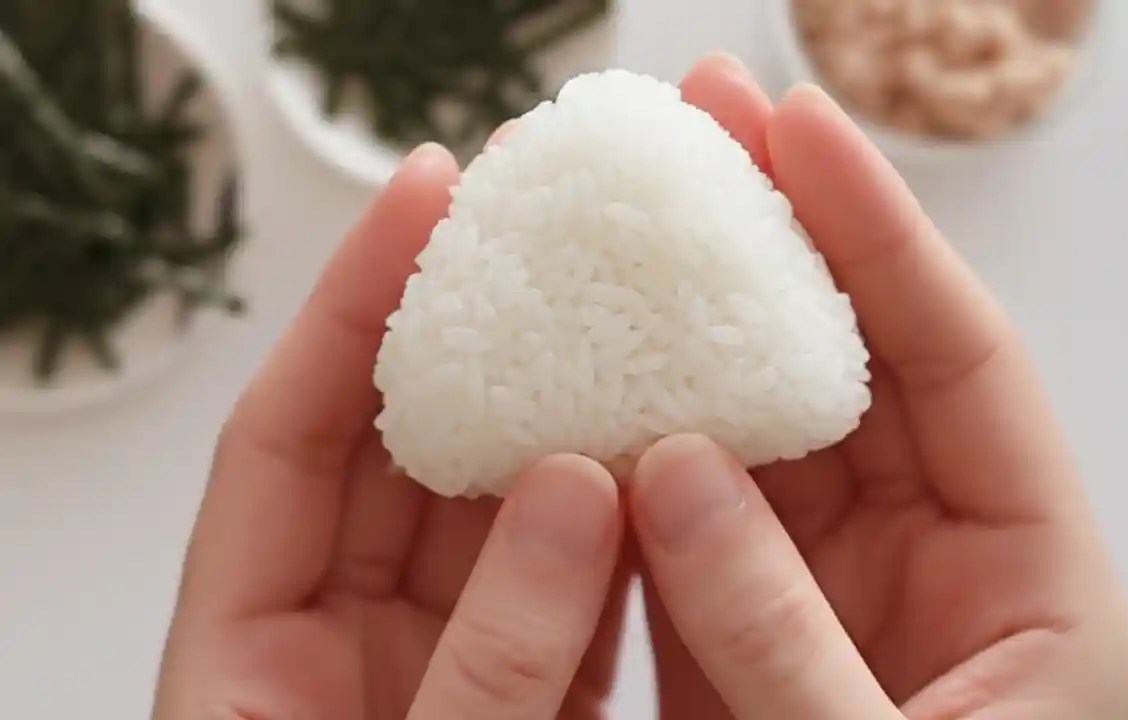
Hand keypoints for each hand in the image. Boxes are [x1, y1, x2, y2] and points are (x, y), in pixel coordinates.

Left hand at [152, 145, 627, 719]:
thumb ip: (484, 658)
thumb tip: (578, 489)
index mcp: (250, 656)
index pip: (286, 435)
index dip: (350, 303)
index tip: (422, 192)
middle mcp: (347, 642)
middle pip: (405, 453)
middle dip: (474, 332)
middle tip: (539, 218)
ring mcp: (449, 670)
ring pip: (508, 516)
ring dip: (569, 425)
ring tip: (631, 316)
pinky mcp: (540, 706)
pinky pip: (586, 598)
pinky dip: (633, 536)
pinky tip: (681, 464)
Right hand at [632, 57, 1127, 717]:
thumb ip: (786, 635)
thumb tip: (678, 470)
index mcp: (1032, 585)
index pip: (959, 361)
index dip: (881, 234)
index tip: (801, 128)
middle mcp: (934, 568)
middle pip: (852, 370)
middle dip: (775, 243)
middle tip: (697, 127)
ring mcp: (830, 597)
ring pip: (758, 438)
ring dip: (690, 339)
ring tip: (625, 233)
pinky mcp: (748, 643)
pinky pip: (690, 526)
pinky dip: (631, 459)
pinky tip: (577, 393)